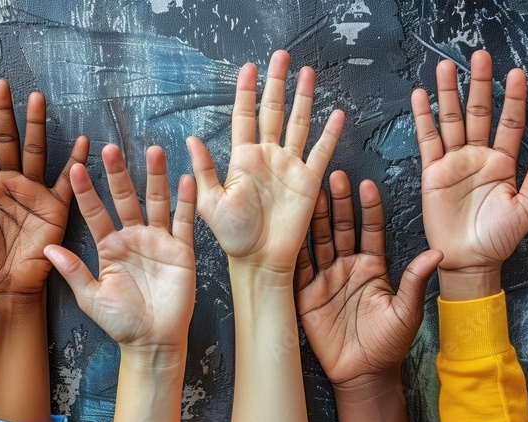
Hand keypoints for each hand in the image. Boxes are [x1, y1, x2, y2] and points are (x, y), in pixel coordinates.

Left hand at [0, 79, 89, 301]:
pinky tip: (83, 142)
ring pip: (35, 151)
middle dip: (5, 113)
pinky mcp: (55, 207)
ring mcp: (34, 193)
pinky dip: (75, 163)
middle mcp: (10, 183)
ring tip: (37, 99)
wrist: (7, 286)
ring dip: (36, 125)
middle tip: (2, 85)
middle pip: (8, 140)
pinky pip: (67, 182)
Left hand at [44, 145, 195, 349]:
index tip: (74, 169)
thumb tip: (48, 249)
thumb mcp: (91, 297)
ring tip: (153, 150)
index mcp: (109, 246)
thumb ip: (73, 271)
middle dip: (118, 174)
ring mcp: (158, 241)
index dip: (85, 192)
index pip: (95, 212)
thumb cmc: (120, 322)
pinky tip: (186, 179)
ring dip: (155, 176)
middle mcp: (133, 237)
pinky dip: (186, 201)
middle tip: (110, 148)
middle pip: (125, 198)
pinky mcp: (181, 250)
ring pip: (157, 201)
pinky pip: (184, 221)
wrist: (153, 341)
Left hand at [187, 50, 343, 279]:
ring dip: (303, 99)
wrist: (260, 260)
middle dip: (277, 83)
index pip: (244, 116)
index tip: (249, 67)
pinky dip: (330, 134)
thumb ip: (204, 170)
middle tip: (281, 56)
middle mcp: (268, 157)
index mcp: (242, 158)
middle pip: (273, 111)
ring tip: (308, 72)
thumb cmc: (232, 236)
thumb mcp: (211, 202)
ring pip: (298, 124)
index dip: (246, 92)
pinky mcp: (308, 181)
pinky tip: (336, 114)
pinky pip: (321, 152)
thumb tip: (191, 139)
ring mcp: (289, 167)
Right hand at [296, 172, 441, 385]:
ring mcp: (324, 279)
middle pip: (339, 228)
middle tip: (333, 176)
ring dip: (313, 219)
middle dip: (337, 203)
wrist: (363, 374)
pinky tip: (287, 229)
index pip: (369, 229)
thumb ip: (415, 280)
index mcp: (372, 266)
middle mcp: (346, 267)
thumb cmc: (388, 344)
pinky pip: (298, 268)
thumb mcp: (407, 311)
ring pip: (317, 242)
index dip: (368, 208)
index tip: (366, 185)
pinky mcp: (304, 296)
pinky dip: (293, 249)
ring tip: (309, 193)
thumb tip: (437, 253)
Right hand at [411, 50, 527, 283]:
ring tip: (446, 66)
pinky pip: (428, 141)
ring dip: (449, 93)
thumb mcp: (526, 210)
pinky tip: (421, 97)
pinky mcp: (433, 173)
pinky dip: (424, 118)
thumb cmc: (500, 240)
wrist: (470, 261)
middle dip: (480, 84)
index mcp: (505, 163)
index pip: (511, 123)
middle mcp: (479, 157)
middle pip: (479, 112)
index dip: (513, 99)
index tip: (516, 74)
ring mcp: (455, 163)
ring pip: (452, 120)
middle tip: (481, 56)